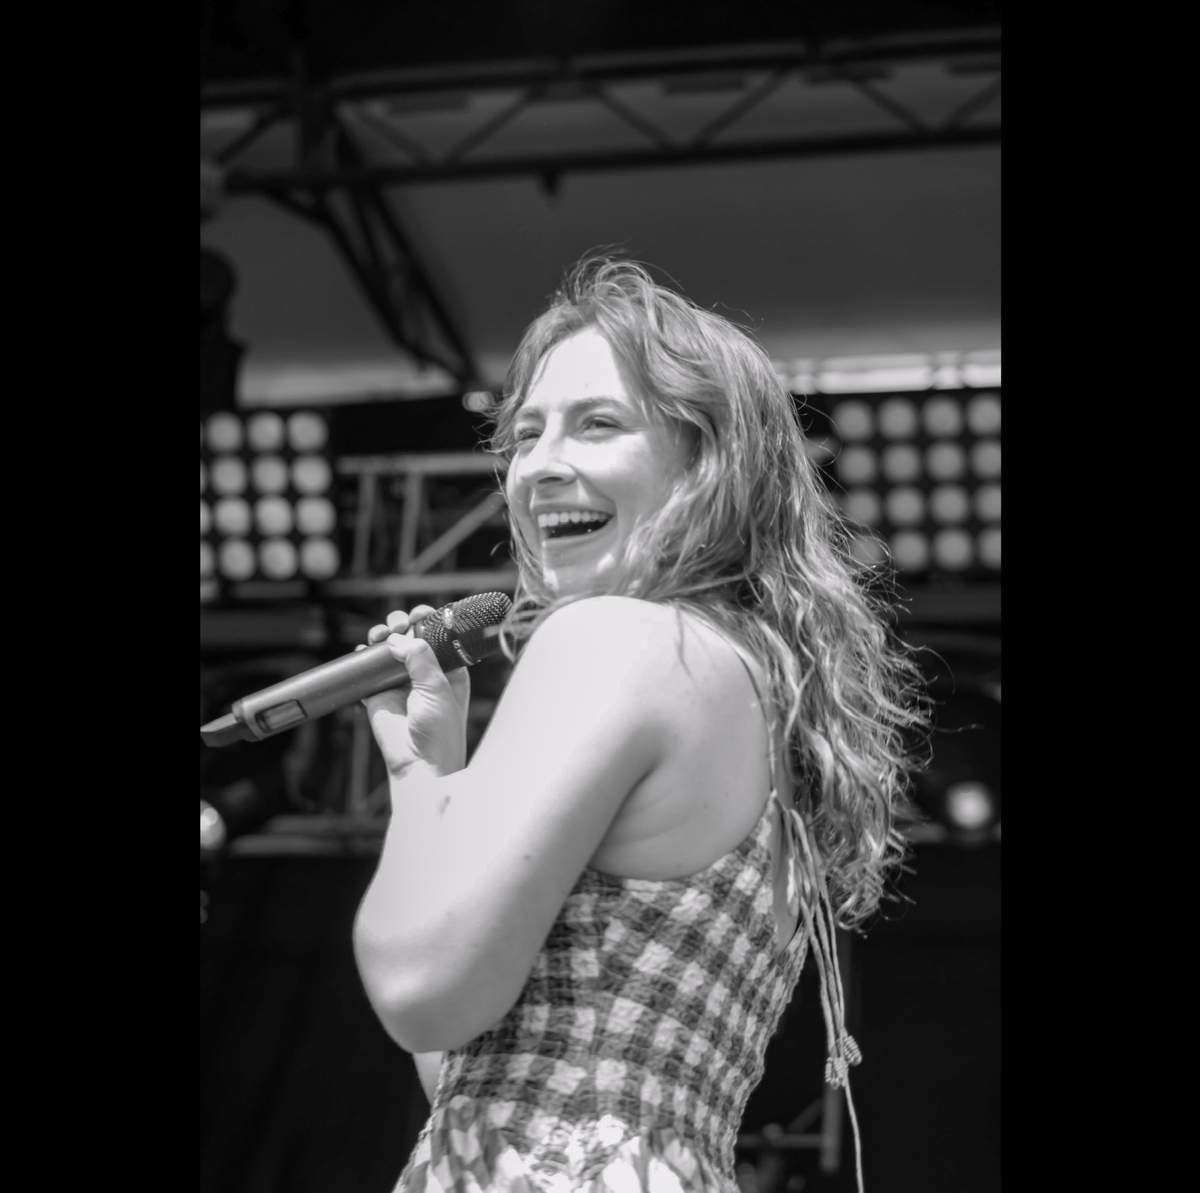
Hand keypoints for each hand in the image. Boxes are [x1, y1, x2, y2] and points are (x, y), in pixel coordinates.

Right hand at [357, 605, 470, 780]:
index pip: (436, 637)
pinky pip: (367, 671)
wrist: (419, 764)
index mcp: (447, 670)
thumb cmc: (439, 731)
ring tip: (378, 636)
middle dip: (401, 625)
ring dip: (381, 637)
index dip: (427, 621)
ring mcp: (400, 684)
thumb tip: (401, 639)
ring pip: (387, 651)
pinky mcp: (378, 696)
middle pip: (409, 638)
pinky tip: (363, 653)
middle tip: (397, 625)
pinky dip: (362, 658)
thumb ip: (420, 659)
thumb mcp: (437, 688)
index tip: (419, 614)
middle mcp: (423, 674)